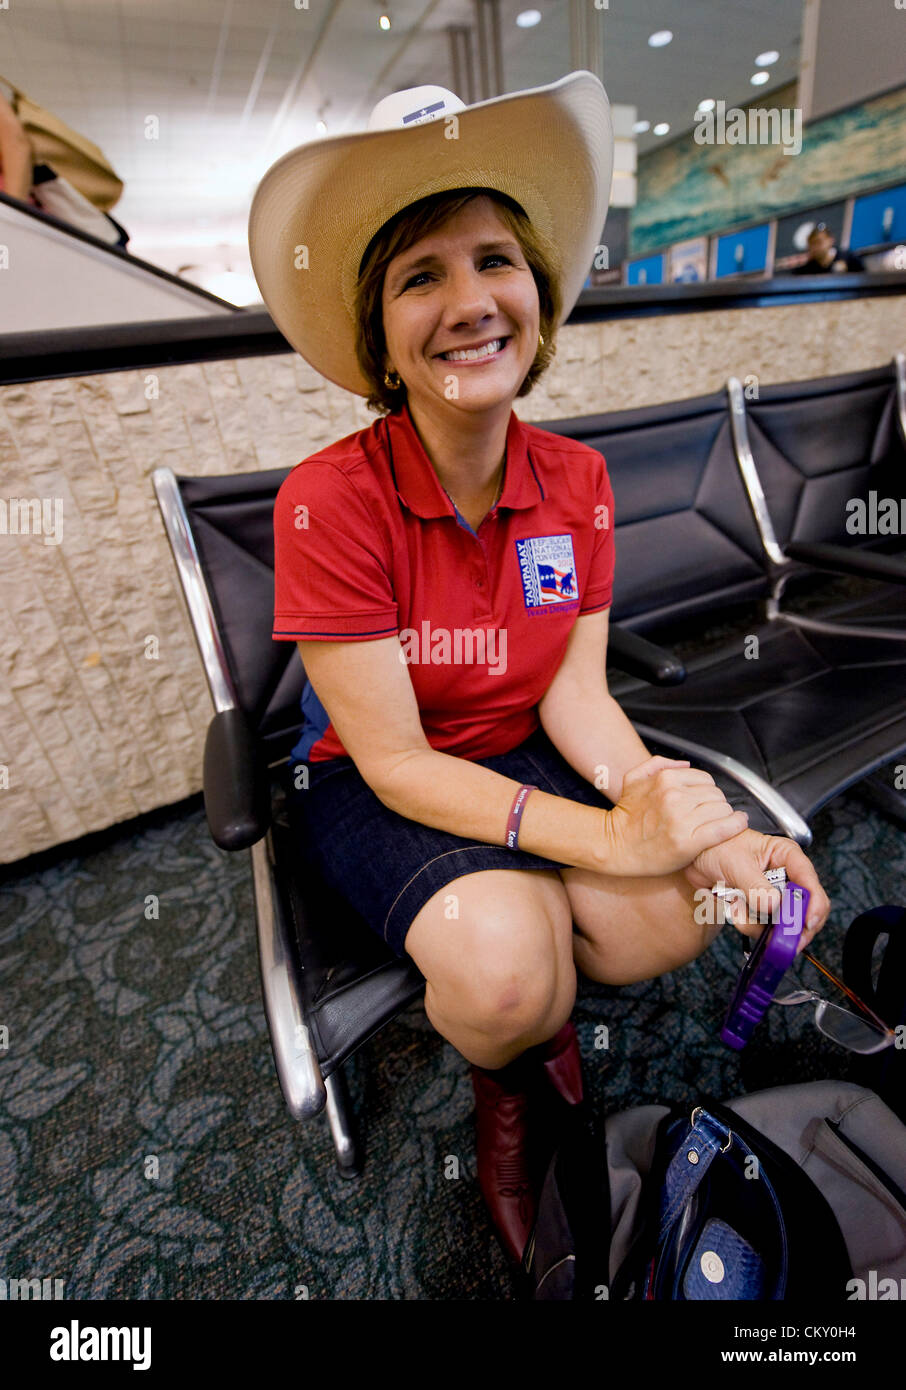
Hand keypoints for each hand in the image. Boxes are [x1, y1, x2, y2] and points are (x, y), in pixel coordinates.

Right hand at [602, 756, 748, 876]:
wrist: (615, 846)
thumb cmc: (626, 816)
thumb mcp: (633, 779)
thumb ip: (658, 763)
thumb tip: (686, 765)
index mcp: (665, 780)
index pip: (706, 779)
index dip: (708, 791)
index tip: (705, 801)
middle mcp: (675, 797)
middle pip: (716, 794)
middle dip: (717, 803)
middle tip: (710, 814)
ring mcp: (682, 820)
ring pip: (723, 809)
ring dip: (725, 815)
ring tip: (718, 822)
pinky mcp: (689, 842)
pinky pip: (724, 828)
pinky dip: (736, 824)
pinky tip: (739, 823)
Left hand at [683, 829, 831, 950]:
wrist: (694, 857)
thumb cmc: (717, 846)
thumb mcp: (736, 863)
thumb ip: (756, 886)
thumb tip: (774, 906)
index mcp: (786, 857)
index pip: (810, 883)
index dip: (814, 905)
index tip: (807, 923)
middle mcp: (785, 876)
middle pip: (804, 910)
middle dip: (789, 925)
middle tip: (777, 937)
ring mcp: (773, 895)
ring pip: (782, 923)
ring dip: (760, 925)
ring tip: (738, 910)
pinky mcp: (759, 908)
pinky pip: (762, 927)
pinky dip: (748, 924)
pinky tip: (734, 910)